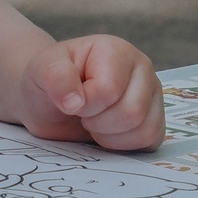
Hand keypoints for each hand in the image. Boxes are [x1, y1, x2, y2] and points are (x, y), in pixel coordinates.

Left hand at [17, 35, 164, 149]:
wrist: (51, 100)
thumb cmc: (49, 81)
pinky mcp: (156, 119)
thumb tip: (75, 102)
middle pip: (132, 112)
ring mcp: (152, 94)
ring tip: (95, 122)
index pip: (109, 90)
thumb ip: (55, 77)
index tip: (71, 101)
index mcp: (117, 50)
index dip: (85, 106)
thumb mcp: (41, 70)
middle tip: (83, 114)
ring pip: (145, 129)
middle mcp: (142, 68)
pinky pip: (151, 142)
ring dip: (110, 136)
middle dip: (98, 123)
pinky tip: (108, 134)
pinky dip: (124, 146)